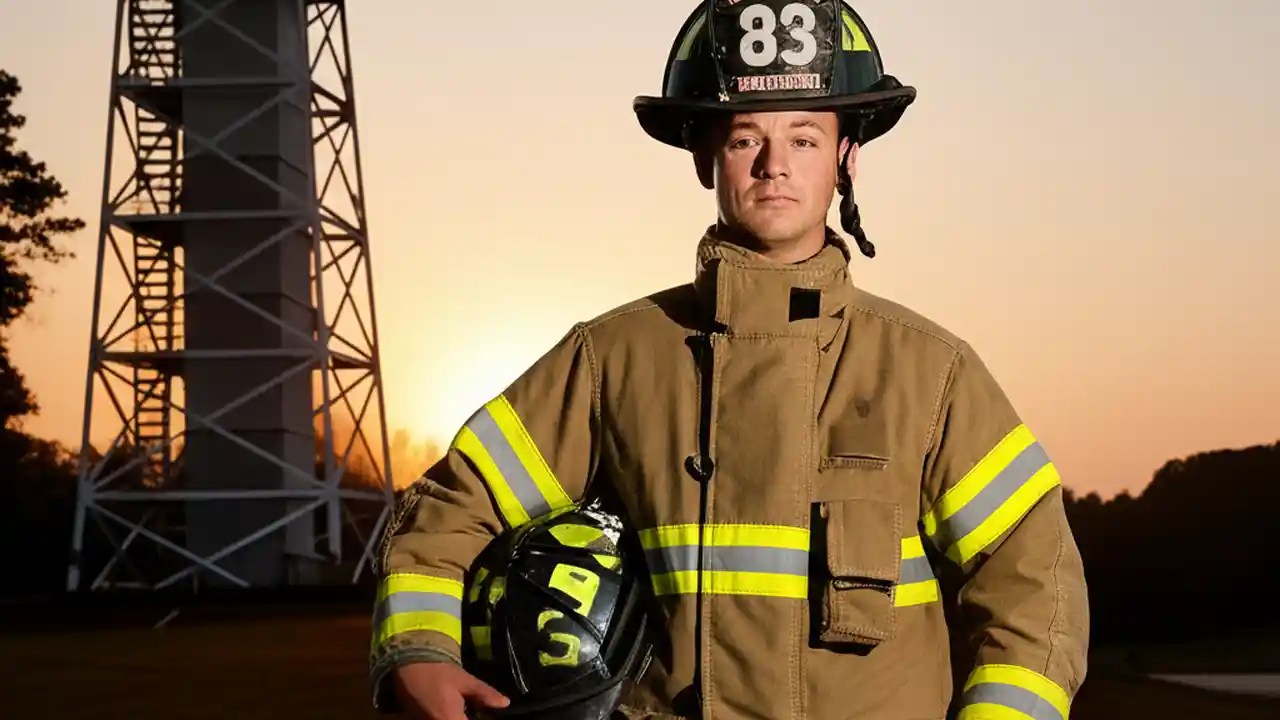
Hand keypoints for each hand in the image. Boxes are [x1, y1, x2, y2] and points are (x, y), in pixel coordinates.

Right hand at [391, 661, 510, 719]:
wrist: (406, 663)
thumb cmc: (437, 671)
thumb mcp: (464, 680)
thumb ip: (485, 694)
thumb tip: (505, 703)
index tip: (484, 714)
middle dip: (467, 717)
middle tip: (475, 709)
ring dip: (458, 716)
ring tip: (463, 706)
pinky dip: (448, 716)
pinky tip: (454, 708)